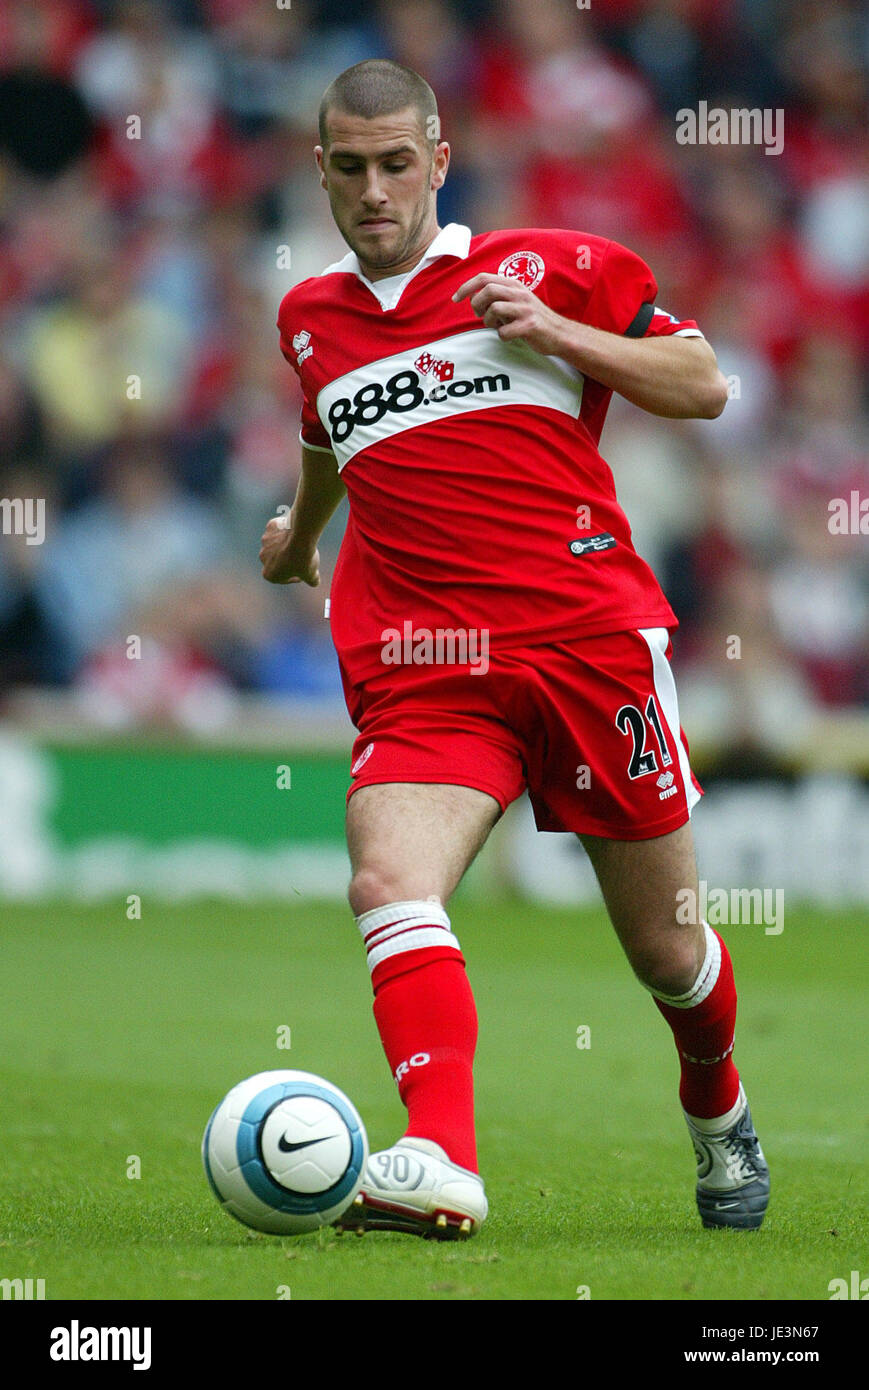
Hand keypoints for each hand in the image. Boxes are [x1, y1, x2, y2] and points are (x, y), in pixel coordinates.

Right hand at [259, 514, 319, 585]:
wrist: (301, 535)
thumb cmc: (303, 558)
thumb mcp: (311, 574)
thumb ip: (312, 580)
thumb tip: (315, 582)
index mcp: (269, 574)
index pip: (282, 578)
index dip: (294, 577)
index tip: (303, 573)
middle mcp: (263, 558)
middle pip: (277, 560)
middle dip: (288, 560)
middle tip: (302, 557)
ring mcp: (265, 542)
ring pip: (277, 544)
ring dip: (287, 545)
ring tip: (302, 544)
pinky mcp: (270, 527)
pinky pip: (279, 530)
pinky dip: (287, 531)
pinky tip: (298, 532)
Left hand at [453, 273, 570, 354]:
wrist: (559, 334)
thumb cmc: (531, 319)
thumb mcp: (514, 302)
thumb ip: (496, 297)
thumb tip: (472, 296)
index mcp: (514, 285)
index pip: (484, 278)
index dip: (466, 287)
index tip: (455, 299)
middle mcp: (520, 293)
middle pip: (487, 290)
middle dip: (476, 304)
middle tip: (479, 315)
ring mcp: (526, 309)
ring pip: (494, 308)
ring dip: (489, 321)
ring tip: (497, 326)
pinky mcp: (530, 325)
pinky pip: (504, 331)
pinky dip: (502, 336)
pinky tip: (509, 336)